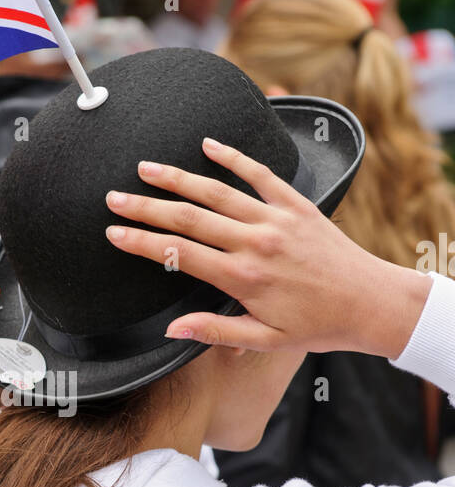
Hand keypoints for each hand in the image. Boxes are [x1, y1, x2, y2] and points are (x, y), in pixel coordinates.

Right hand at [105, 138, 430, 359]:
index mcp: (243, 277)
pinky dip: (233, 157)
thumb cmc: (319, 326)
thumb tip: (172, 329)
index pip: (179, 254)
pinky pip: (259, 174)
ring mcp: (275, 219)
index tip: (114, 233)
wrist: (371, 303)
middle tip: (114, 198)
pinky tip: (208, 145)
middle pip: (188, 218)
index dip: (141, 242)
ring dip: (177, 177)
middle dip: (146, 206)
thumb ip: (216, 330)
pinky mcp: (296, 205)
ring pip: (216, 191)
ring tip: (146, 168)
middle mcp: (255, 242)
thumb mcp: (266, 341)